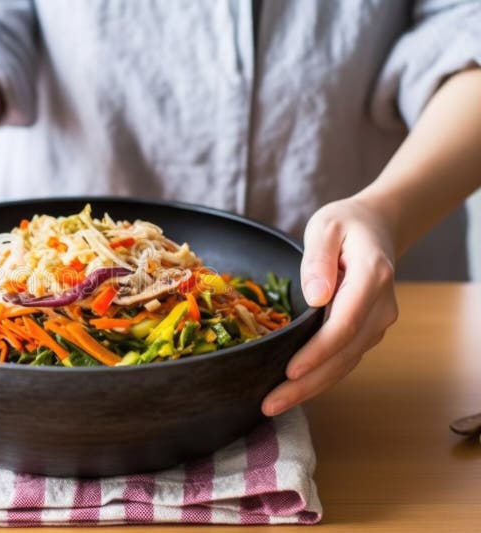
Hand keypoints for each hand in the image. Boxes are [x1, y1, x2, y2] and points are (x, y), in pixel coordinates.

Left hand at [261, 196, 398, 415]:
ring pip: (345, 364)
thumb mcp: (326, 227)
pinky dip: (319, 378)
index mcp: (372, 277)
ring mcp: (377, 322)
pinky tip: (292, 391)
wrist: (377, 227)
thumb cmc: (345, 224)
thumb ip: (318, 260)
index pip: (344, 324)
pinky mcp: (366, 331)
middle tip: (269, 405)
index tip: (289, 371)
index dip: (316, 352)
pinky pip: (343, 360)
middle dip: (307, 384)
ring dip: (311, 388)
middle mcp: (381, 307)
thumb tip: (315, 297)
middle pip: (344, 354)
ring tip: (273, 405)